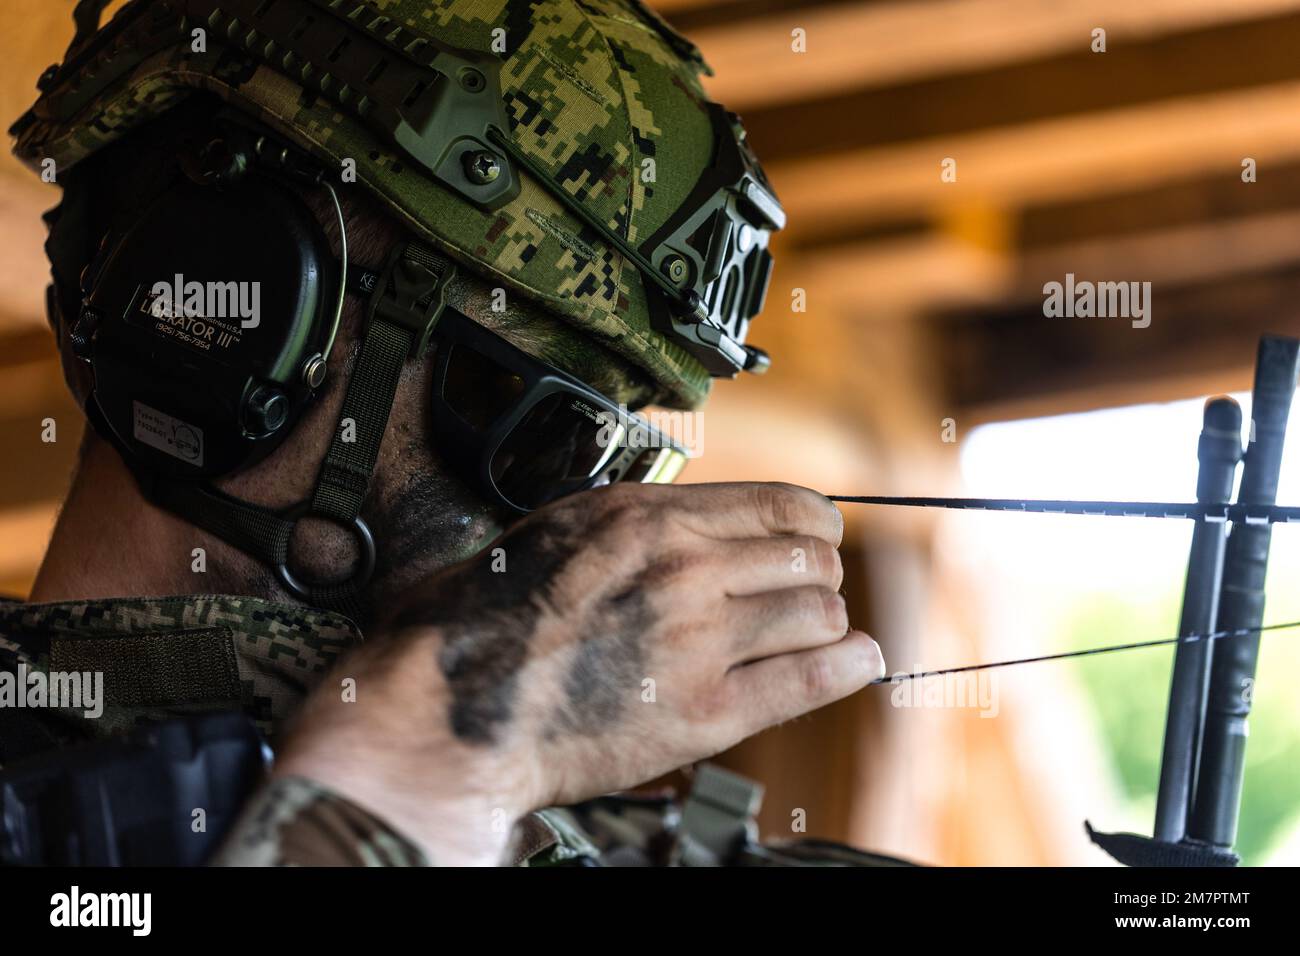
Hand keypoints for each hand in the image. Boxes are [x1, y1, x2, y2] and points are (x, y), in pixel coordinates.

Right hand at [273, 482, 883, 863]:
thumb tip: (689, 522)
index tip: (815, 538)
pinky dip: (848, 667)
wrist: (452, 709)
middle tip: (805, 595)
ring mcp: (697, 640)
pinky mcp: (702, 712)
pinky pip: (810, 679)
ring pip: (818, 613)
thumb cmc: (486, 621)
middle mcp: (684, 569)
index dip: (812, 523)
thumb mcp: (558, 532)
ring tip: (816, 635)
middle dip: (815, 576)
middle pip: (810, 558)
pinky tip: (858, 662)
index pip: (781, 503)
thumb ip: (634, 523)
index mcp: (648, 518)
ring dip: (823, 623)